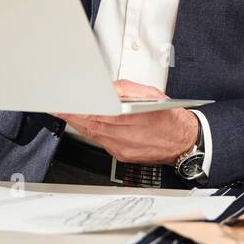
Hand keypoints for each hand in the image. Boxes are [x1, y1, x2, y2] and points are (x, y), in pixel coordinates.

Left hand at [53, 80, 197, 164]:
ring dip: (80, 124)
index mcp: (133, 119)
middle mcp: (126, 137)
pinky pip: (101, 143)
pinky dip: (92, 132)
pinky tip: (88, 125)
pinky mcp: (122, 156)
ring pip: (93, 135)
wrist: (183, 142)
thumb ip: (128, 89)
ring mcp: (122, 148)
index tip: (64, 104)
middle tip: (59, 107)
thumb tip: (109, 87)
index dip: (77, 109)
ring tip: (69, 113)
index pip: (97, 113)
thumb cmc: (170, 119)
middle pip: (91, 125)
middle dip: (73, 115)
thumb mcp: (153, 95)